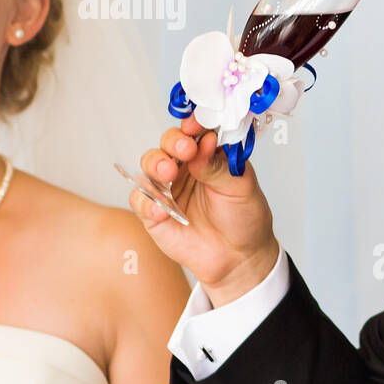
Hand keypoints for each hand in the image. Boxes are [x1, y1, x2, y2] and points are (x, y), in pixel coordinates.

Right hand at [127, 112, 278, 302]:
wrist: (239, 259)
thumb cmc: (244, 218)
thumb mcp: (241, 187)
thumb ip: (219, 165)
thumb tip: (204, 142)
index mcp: (208, 154)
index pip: (195, 131)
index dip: (193, 125)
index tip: (195, 126)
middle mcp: (185, 167)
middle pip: (168, 143)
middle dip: (172, 142)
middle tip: (184, 150)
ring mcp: (167, 189)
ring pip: (148, 165)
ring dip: (155, 164)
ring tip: (168, 173)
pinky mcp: (154, 213)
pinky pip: (140, 200)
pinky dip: (146, 201)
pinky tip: (160, 208)